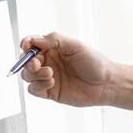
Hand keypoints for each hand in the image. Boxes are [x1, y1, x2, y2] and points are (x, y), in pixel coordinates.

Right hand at [18, 32, 132, 108]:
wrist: (107, 84)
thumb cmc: (95, 63)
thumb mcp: (75, 46)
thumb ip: (54, 40)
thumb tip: (34, 40)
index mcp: (53, 49)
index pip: (31, 44)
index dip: (25, 44)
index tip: (26, 45)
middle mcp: (48, 62)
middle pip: (26, 61)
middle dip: (27, 61)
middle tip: (37, 63)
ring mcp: (48, 77)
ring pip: (27, 75)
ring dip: (33, 74)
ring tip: (50, 73)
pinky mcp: (50, 92)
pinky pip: (33, 90)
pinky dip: (37, 85)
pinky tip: (51, 82)